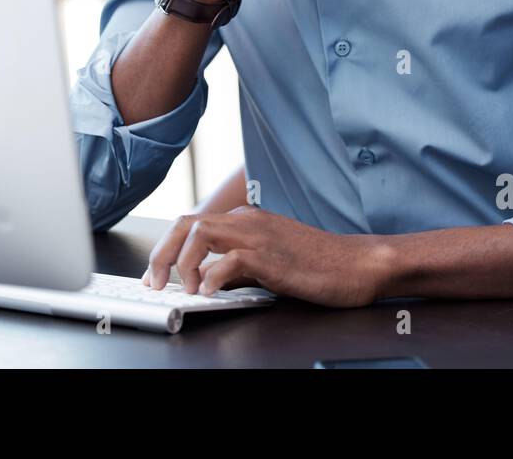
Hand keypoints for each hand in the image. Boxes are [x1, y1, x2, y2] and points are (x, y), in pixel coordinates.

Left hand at [139, 205, 387, 307]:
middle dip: (162, 253)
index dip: (167, 248)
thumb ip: (236, 266)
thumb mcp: (268, 262)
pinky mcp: (272, 256)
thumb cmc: (319, 264)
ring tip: (183, 289)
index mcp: (246, 219)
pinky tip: (210, 293)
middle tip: (154, 282)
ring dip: (183, 262)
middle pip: (187, 224)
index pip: (192, 224)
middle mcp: (248, 220)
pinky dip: (212, 276)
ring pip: (201, 233)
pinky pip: (230, 259)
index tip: (156, 275)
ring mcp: (260, 235)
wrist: (358, 264)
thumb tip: (204, 279)